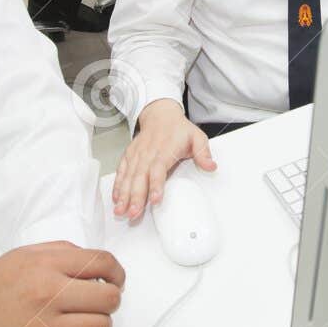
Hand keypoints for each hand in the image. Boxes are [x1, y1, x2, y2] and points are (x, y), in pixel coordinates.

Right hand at [0, 241, 124, 326]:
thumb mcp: (21, 258)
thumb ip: (60, 253)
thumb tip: (96, 264)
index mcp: (45, 266)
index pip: (104, 263)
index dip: (117, 274)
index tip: (115, 282)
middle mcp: (47, 295)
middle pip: (109, 299)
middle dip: (108, 304)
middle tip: (94, 308)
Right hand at [111, 99, 214, 220]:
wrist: (160, 114)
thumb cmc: (178, 129)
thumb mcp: (197, 137)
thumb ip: (203, 153)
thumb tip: (211, 166)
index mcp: (165, 150)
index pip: (158, 169)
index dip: (156, 185)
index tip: (155, 199)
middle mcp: (148, 154)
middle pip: (140, 177)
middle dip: (135, 196)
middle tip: (133, 212)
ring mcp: (137, 155)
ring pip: (129, 177)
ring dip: (124, 195)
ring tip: (121, 210)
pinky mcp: (129, 156)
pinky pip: (122, 172)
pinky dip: (118, 185)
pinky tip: (116, 198)